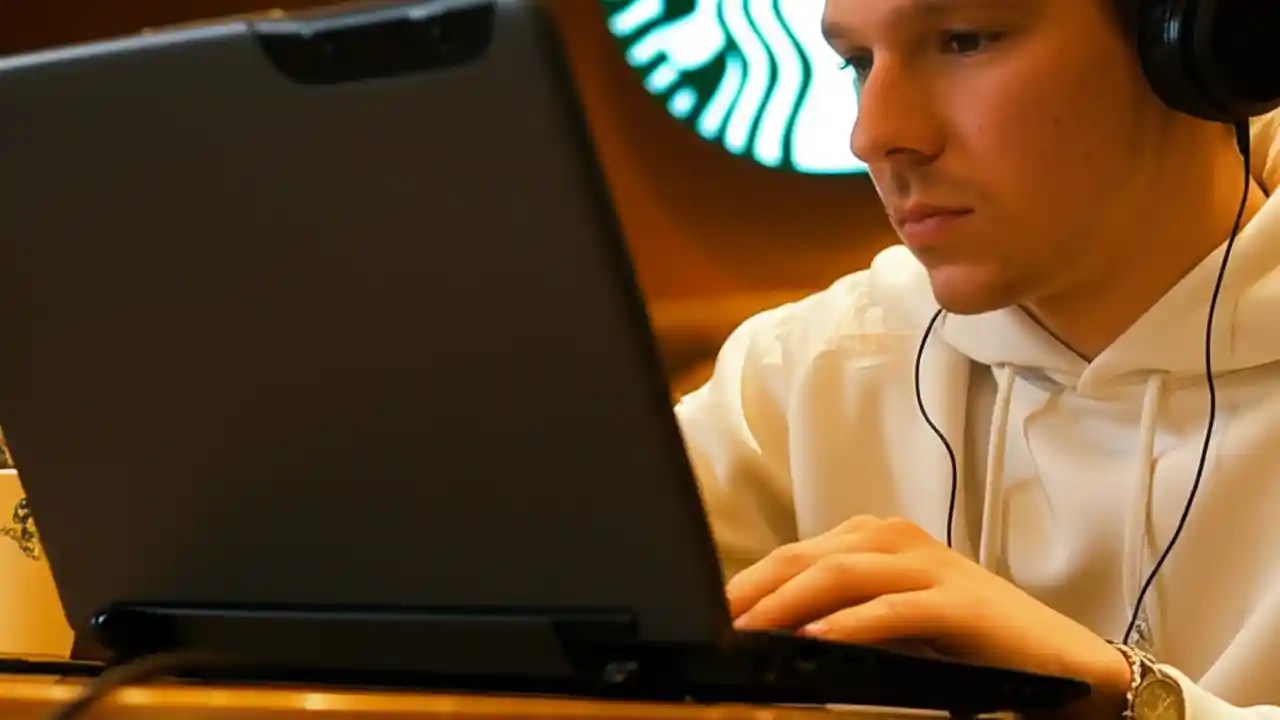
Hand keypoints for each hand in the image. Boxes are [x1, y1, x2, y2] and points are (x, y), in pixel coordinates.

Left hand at [728, 515, 1131, 717]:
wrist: (1061, 659)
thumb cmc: (966, 640)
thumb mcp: (889, 619)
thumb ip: (838, 612)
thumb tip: (768, 631)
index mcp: (873, 538)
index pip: (794, 555)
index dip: (748, 583)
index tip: (707, 612)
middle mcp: (895, 540)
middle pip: (806, 558)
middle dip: (754, 591)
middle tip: (712, 623)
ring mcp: (929, 566)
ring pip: (841, 575)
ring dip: (789, 605)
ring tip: (751, 632)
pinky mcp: (958, 602)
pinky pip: (894, 610)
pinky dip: (852, 625)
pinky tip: (818, 642)